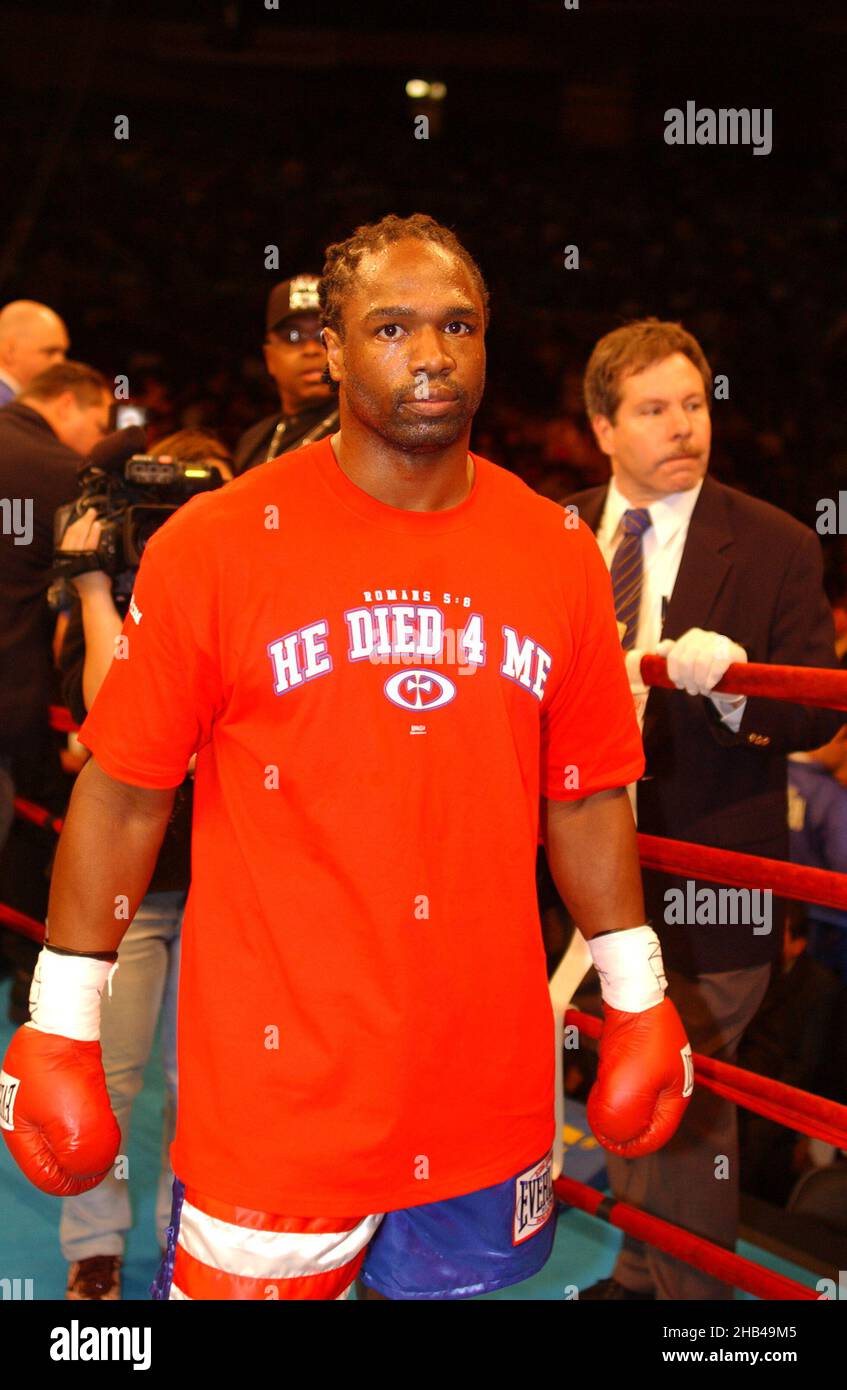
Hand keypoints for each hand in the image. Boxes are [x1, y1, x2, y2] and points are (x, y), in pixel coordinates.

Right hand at [1, 1027, 118, 1195]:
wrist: (64, 1023)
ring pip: (63, 1135)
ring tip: (109, 1139)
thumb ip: (78, 1153)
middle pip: (53, 1157)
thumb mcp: (70, 1122)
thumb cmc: (62, 1072)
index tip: (100, 1176)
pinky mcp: (52, 1087)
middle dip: (81, 1162)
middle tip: (108, 1160)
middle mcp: (24, 1121)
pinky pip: (68, 1113)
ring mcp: (37, 1102)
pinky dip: (86, 1120)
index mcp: (18, 1134)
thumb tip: (89, 1170)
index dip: (74, 1183)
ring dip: (86, 1141)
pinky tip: (103, 1118)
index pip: (44, 1175)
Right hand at [59, 508, 110, 595]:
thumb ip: (81, 554)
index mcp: (65, 557)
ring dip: (88, 523)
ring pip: (80, 535)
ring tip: (94, 515)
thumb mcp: (81, 567)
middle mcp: (68, 556)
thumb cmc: (90, 583)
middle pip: (73, 533)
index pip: (67, 536)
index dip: (75, 524)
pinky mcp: (85, 559)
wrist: (93, 595)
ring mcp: (76, 557)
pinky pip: (89, 542)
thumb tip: (88, 540)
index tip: (81, 517)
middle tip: (90, 512)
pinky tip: (97, 526)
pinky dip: (94, 533)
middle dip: (82, 520)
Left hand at [586, 925, 692, 1156]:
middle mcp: (670, 1081)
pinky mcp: (640, 1050)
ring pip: (634, 1096)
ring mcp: (655, 1064)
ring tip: (599, 1101)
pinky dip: (613, 1082)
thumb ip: (622, 1120)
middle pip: (646, 1116)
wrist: (632, 994)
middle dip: (622, 1124)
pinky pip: (626, 1076)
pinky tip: (602, 1079)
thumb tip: (614, 1136)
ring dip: (615, 1102)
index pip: (658, 1134)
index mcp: (678, 1095)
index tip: (609, 1144)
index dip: (632, 1145)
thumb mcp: (628, 1091)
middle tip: (600, 1125)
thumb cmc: (636, 1040)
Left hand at [659, 628, 745, 699]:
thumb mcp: (689, 662)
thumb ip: (673, 655)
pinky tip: (709, 686)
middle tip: (692, 690)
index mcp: (693, 636)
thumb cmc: (708, 669)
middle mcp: (706, 636)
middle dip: (687, 680)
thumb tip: (659, 648)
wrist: (735, 675)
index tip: (679, 685)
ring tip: (701, 690)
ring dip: (699, 681)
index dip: (674, 674)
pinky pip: (717, 666)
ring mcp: (721, 642)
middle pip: (686, 661)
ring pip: (701, 664)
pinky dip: (711, 679)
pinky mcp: (734, 651)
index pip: (674, 656)